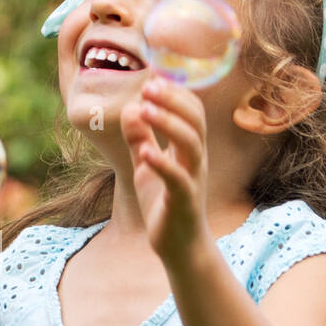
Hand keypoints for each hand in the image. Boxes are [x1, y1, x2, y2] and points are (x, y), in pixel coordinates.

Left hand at [120, 77, 210, 264]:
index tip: (151, 79)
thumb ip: (139, 138)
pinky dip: (162, 163)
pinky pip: (178, 178)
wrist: (177, 246)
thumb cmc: (163, 203)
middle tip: (149, 87)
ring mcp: (193, 179)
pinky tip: (145, 152)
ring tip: (146, 109)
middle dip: (173, 100)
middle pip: (195, 120)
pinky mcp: (184, 200)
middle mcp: (195, 159)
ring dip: (168, 123)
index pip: (190, 110)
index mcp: (188, 148)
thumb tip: (130, 109)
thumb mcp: (146, 165)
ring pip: (191, 143)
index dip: (174, 92)